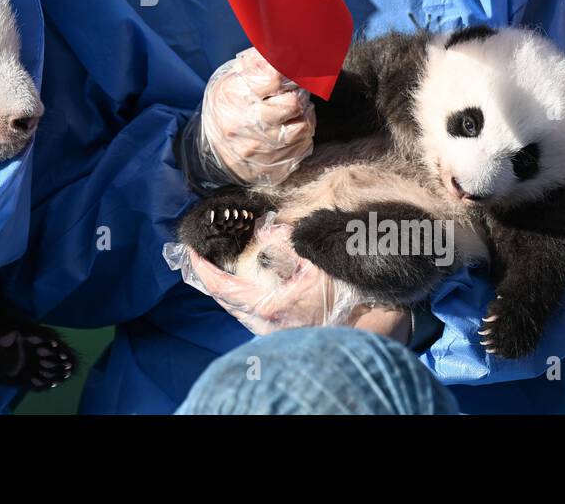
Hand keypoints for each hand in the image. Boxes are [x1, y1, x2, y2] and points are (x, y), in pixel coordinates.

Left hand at [176, 219, 409, 341]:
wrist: (375, 330)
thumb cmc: (347, 291)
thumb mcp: (316, 256)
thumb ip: (285, 239)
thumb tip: (265, 229)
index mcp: (270, 306)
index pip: (222, 288)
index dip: (202, 268)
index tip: (189, 249)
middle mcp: (267, 326)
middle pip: (226, 302)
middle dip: (211, 278)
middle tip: (201, 256)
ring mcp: (276, 335)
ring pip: (240, 312)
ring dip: (228, 290)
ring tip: (219, 267)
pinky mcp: (286, 336)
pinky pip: (254, 317)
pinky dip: (244, 299)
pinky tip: (246, 286)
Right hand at [197, 48, 315, 185]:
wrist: (210, 150)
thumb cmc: (226, 107)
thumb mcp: (230, 79)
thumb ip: (255, 62)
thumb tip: (283, 50)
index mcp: (234, 96)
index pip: (276, 77)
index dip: (290, 72)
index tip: (290, 74)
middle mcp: (245, 125)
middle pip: (293, 103)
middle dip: (298, 95)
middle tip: (294, 93)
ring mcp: (259, 149)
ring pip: (303, 127)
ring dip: (304, 115)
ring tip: (294, 112)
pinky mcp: (271, 167)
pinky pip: (304, 147)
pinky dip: (303, 136)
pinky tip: (291, 130)